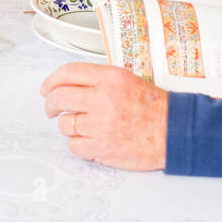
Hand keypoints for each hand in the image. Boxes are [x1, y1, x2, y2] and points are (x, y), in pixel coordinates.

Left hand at [41, 63, 167, 169]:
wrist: (174, 132)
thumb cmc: (154, 107)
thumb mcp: (127, 79)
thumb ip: (98, 79)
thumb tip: (69, 83)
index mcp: (109, 78)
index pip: (68, 73)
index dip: (51, 81)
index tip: (46, 88)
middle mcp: (102, 100)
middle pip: (60, 98)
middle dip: (51, 104)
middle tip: (52, 108)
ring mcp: (101, 125)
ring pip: (65, 124)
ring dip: (68, 125)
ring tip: (79, 125)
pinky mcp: (102, 148)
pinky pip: (74, 146)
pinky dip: (78, 143)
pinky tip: (88, 139)